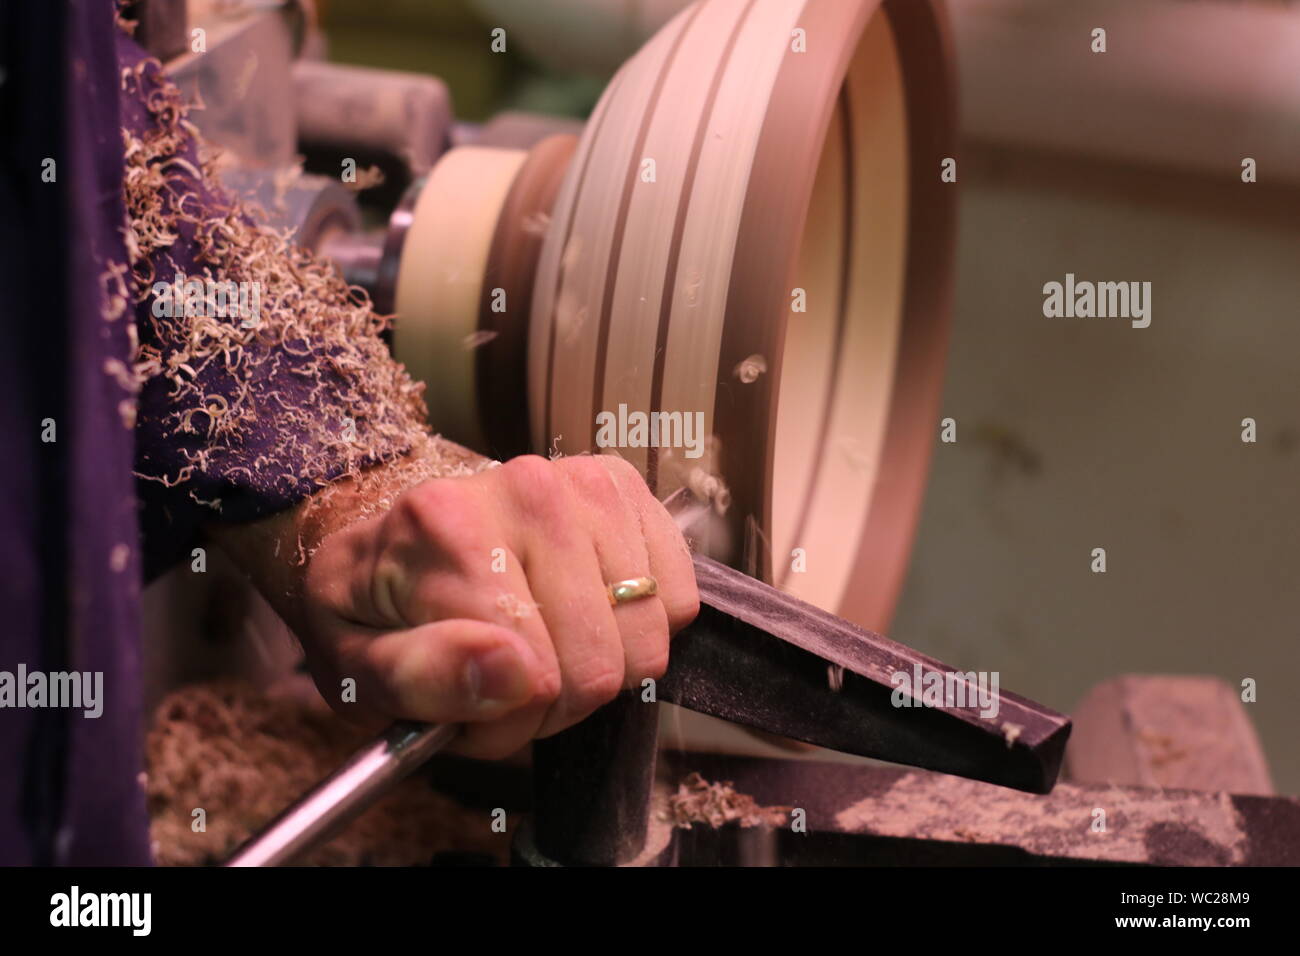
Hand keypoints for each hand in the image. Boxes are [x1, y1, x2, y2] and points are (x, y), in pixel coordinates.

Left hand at [298, 454, 699, 756]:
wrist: (390, 533)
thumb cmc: (373, 609)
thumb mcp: (354, 664)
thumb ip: (420, 676)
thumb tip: (515, 673)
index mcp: (445, 525)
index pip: (534, 678)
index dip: (504, 722)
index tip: (465, 708)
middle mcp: (525, 487)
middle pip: (598, 666)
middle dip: (552, 702)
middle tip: (501, 682)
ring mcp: (584, 482)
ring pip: (646, 639)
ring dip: (598, 669)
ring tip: (539, 648)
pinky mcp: (625, 488)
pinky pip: (679, 599)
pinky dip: (639, 628)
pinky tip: (582, 613)